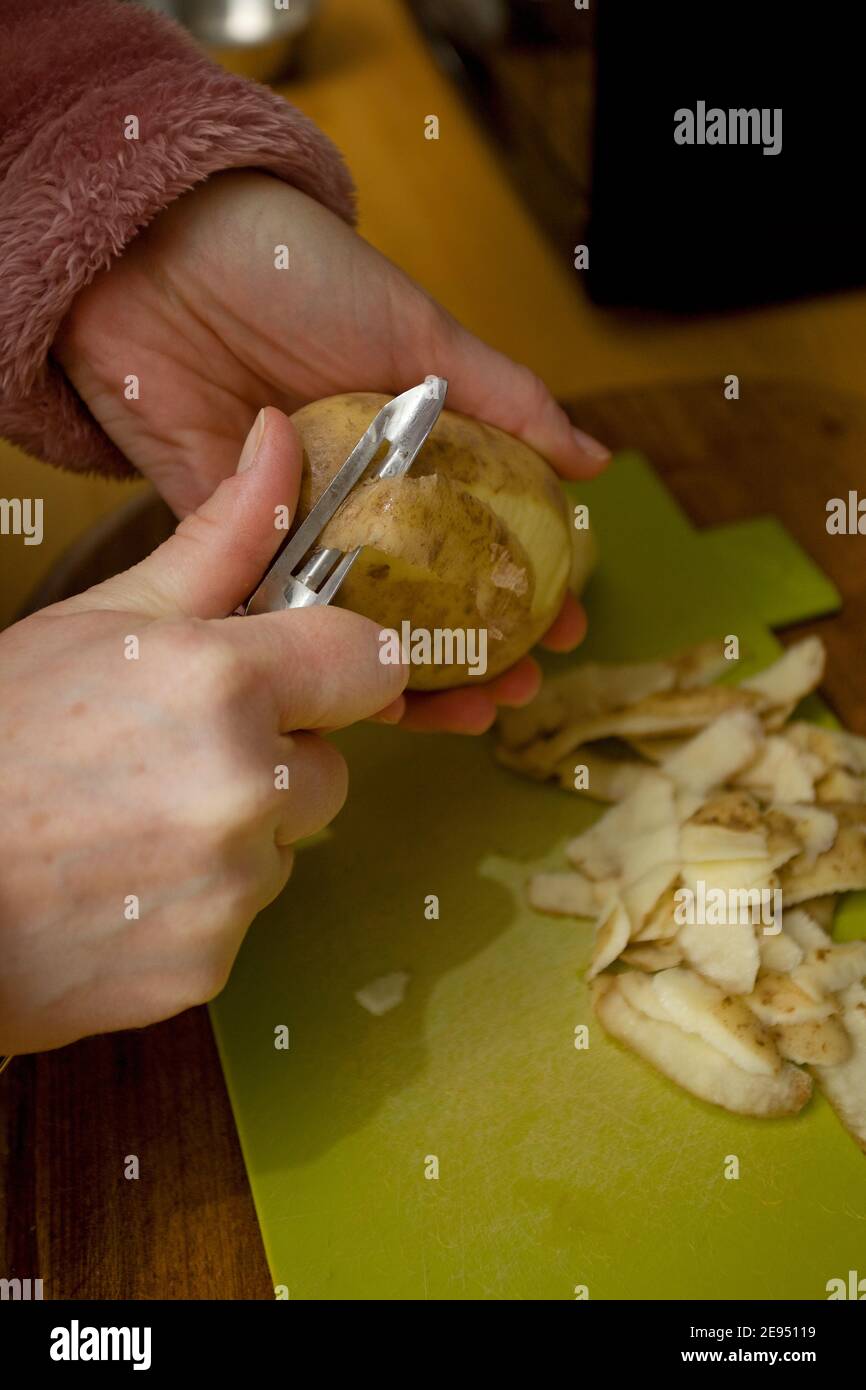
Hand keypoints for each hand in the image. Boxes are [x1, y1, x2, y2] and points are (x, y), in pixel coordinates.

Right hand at [0, 409, 405, 1053]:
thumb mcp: (98, 618)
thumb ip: (217, 542)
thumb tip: (279, 442)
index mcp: (225, 680)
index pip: (373, 665)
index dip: (336, 668)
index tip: (304, 675)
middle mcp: (247, 785)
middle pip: (328, 767)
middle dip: (273, 757)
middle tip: (171, 754)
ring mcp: (231, 885)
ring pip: (284, 845)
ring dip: (234, 833)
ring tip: (130, 822)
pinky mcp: (210, 962)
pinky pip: (241, 916)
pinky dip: (198, 904)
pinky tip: (120, 882)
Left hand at [54, 170, 608, 732]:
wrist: (162, 255)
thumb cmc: (298, 274)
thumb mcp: (419, 333)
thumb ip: (505, 401)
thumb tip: (593, 460)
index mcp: (402, 451)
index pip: (476, 535)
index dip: (522, 586)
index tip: (565, 627)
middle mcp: (352, 497)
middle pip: (421, 594)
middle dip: (476, 652)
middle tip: (521, 687)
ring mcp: (290, 524)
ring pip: (356, 618)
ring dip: (405, 669)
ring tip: (463, 708)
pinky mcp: (222, 540)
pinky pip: (278, 611)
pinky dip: (318, 651)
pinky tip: (367, 686)